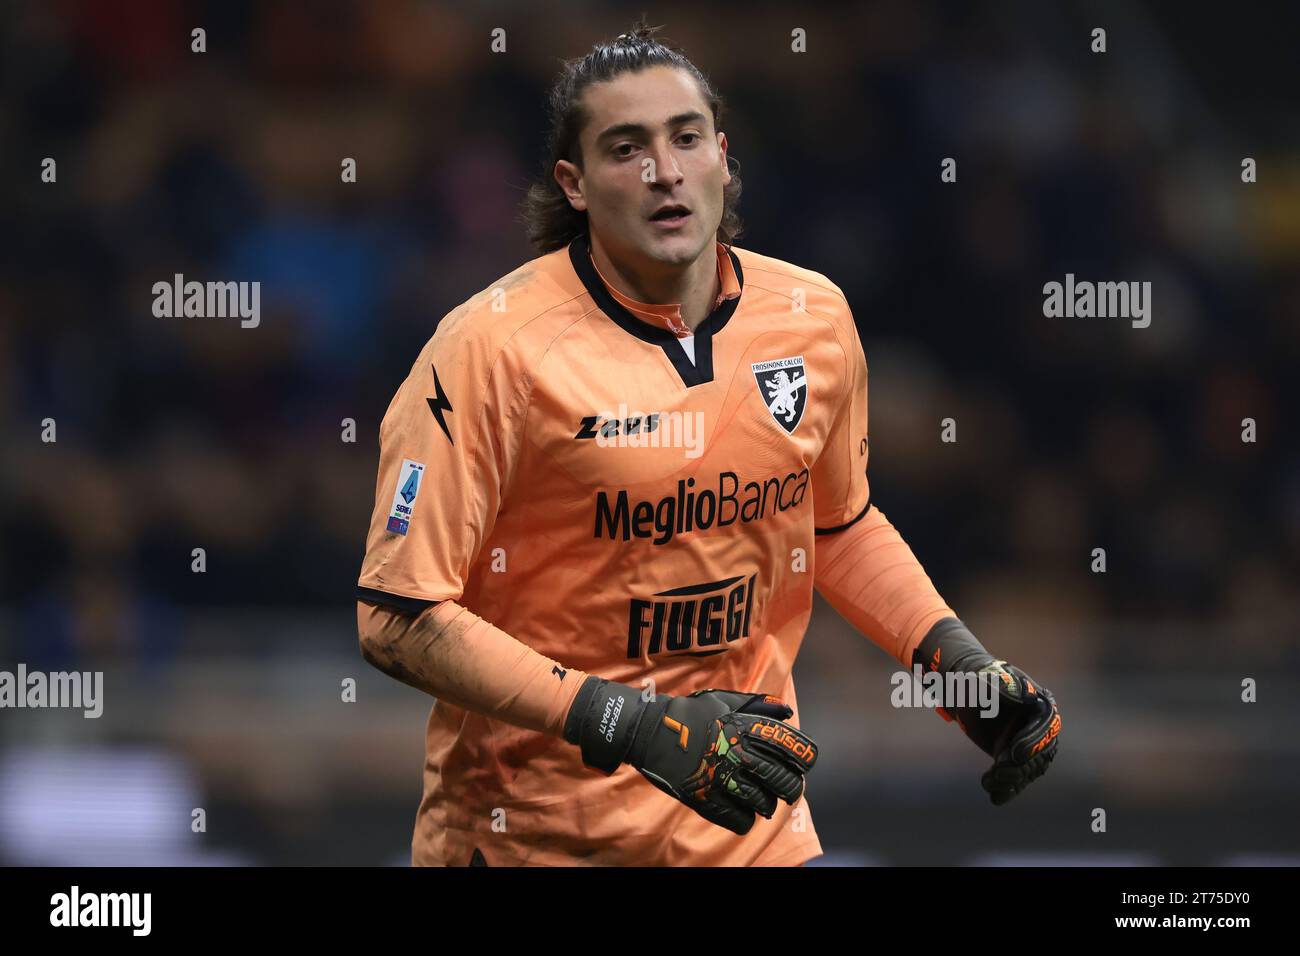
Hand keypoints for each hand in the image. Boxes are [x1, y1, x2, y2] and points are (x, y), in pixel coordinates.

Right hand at [564, 678, 817, 833]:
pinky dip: (746, 818)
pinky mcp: (704, 799)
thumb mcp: (722, 701)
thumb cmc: (688, 714)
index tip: (804, 763)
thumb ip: (756, 705)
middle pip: (783, 780)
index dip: (805, 757)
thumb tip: (788, 710)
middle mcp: (736, 753)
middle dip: (791, 787)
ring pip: (763, 803)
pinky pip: (739, 820)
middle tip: (788, 788)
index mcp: (744, 727)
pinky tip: (742, 809)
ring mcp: (720, 778)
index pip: (791, 746)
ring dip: (767, 803)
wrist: (647, 731)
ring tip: (761, 798)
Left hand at [954, 661, 1060, 805]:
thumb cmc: (979, 680)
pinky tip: (995, 798)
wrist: (968, 693)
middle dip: (1020, 766)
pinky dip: (1007, 790)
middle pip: (1040, 753)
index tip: (1016, 753)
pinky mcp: (1013, 759)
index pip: (1046, 726)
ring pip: (1027, 770)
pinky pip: (1016, 778)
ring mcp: (1028, 746)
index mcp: (1041, 706)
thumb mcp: (987, 679)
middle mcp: (1040, 729)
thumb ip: (1004, 684)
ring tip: (988, 781)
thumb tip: (1024, 692)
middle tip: (998, 770)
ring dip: (1010, 779)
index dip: (1034, 741)